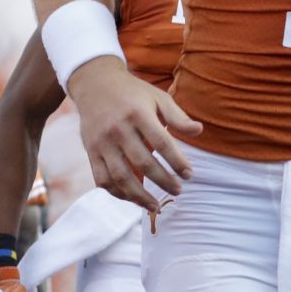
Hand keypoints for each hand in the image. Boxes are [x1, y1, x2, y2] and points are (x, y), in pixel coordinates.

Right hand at [70, 58, 198, 208]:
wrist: (95, 84)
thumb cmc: (133, 93)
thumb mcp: (158, 97)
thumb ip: (177, 116)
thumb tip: (199, 131)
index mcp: (138, 113)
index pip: (161, 142)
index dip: (177, 161)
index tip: (190, 175)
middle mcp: (118, 128)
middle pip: (142, 162)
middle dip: (163, 181)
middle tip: (178, 191)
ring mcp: (102, 142)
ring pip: (120, 177)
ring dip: (139, 196)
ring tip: (156, 207)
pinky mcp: (91, 152)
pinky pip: (102, 179)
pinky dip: (117, 193)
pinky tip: (133, 199)